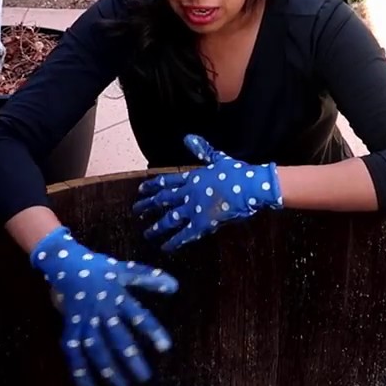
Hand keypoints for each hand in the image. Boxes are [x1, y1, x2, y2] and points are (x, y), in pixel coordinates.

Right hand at [30, 226, 177, 385]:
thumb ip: (150, 279)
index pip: (139, 316)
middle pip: (117, 338)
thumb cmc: (99, 268)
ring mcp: (85, 319)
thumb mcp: (125, 269)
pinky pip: (73, 349)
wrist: (64, 261)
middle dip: (131, 359)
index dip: (152, 331)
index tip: (165, 348)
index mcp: (118, 296)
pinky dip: (78, 369)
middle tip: (144, 378)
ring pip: (96, 348)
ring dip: (107, 368)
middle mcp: (102, 310)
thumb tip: (176, 287)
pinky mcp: (70, 326)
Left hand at [132, 134, 282, 250]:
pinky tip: (165, 247)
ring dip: (157, 226)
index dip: (153, 186)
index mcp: (192, 178)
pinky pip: (185, 234)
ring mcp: (194, 209)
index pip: (167, 181)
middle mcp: (189, 193)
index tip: (141, 189)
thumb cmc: (237, 172)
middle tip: (135, 211)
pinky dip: (174, 241)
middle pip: (163, 200)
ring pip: (170, 218)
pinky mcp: (202, 223)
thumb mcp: (218, 159)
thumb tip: (189, 138)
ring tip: (147, 233)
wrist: (250, 187)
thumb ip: (202, 150)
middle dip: (148, 205)